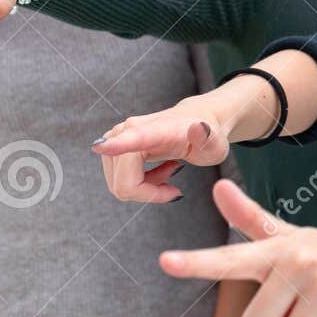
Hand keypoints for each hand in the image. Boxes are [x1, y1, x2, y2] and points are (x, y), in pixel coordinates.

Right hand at [92, 97, 236, 202]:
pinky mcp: (110, 147)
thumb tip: (198, 128)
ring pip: (120, 185)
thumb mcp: (215, 143)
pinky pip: (119, 182)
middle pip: (124, 182)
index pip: (134, 137)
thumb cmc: (208, 137)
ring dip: (146, 188)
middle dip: (150, 193)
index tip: (101, 147)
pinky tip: (160, 171)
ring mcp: (116, 138)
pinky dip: (140, 184)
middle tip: (176, 186)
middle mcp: (129, 130)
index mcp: (156, 129)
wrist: (197, 122)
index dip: (116, 145)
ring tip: (171, 169)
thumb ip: (206, 138)